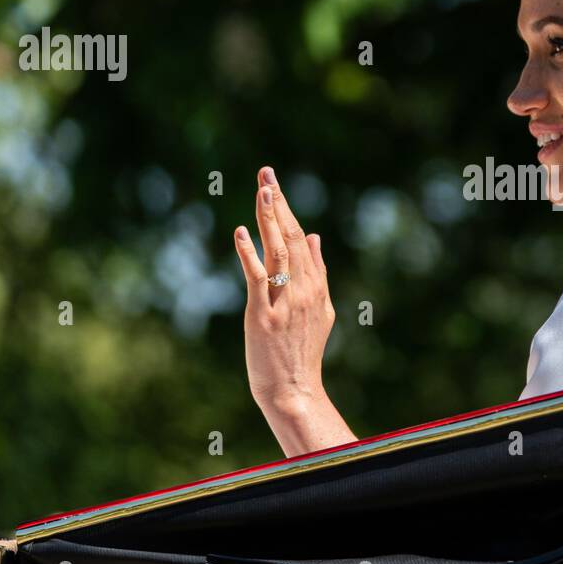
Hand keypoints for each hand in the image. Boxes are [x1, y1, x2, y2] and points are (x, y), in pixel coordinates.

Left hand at [232, 166, 334, 412]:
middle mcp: (303, 289)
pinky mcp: (263, 316)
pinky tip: (242, 232)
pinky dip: (249, 254)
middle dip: (278, 204)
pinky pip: (257, 278)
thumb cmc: (302, 352)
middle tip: (266, 174)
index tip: (273, 183)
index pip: (299, 238)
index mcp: (315, 286)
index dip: (285, 209)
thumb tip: (314, 236)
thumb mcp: (320, 309)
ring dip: (269, 219)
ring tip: (263, 190)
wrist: (295, 390)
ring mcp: (284, 303)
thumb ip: (318, 272)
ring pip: (277, 252)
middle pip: (290, 238)